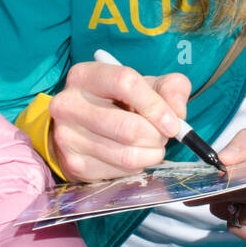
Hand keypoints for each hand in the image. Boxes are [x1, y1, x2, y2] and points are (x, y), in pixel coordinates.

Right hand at [48, 61, 191, 181]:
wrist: (80, 127)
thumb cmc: (117, 102)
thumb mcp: (145, 86)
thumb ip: (170, 88)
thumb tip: (178, 112)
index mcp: (84, 75)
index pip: (125, 83)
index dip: (155, 105)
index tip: (172, 122)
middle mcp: (68, 104)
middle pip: (128, 127)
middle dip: (156, 136)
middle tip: (163, 136)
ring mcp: (67, 136)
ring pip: (126, 154)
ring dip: (151, 154)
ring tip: (151, 145)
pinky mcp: (73, 164)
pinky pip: (120, 171)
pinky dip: (137, 166)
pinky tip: (133, 154)